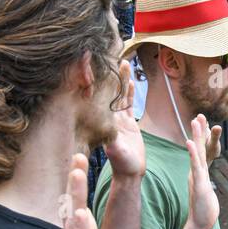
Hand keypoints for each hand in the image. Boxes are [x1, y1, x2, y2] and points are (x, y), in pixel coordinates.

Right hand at [61, 155, 120, 228]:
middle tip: (76, 153)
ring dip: (75, 196)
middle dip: (74, 181)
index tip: (80, 159)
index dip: (77, 185)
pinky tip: (81, 215)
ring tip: (77, 171)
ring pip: (75, 223)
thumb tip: (86, 224)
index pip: (76, 209)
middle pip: (72, 209)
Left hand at [103, 63, 144, 179]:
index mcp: (105, 121)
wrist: (131, 172)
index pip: (100, 96)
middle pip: (109, 90)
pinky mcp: (128, 123)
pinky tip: (131, 80)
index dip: (98, 81)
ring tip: (122, 62)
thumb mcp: (117, 151)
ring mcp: (118, 119)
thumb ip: (113, 140)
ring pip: (120, 94)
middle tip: (110, 56)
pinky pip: (129, 103)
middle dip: (110, 74)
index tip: (96, 66)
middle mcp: (109, 117)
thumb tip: (109, 131)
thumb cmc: (122, 164)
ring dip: (121, 79)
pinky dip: (130, 92)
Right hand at [182, 113, 219, 228]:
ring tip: (194, 121)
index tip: (202, 124)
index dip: (202, 138)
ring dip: (195, 137)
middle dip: (198, 131)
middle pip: (198, 148)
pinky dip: (193, 154)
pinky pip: (195, 167)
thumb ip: (203, 184)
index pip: (202, 152)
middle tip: (198, 114)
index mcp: (199, 174)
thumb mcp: (206, 193)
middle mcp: (196, 173)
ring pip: (197, 154)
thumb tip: (203, 181)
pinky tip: (190, 143)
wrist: (199, 226)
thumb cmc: (204, 211)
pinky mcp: (198, 184)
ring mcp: (196, 177)